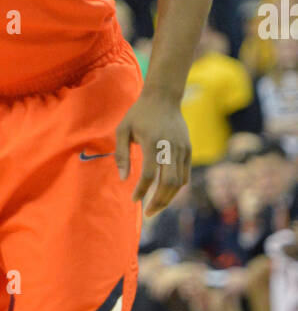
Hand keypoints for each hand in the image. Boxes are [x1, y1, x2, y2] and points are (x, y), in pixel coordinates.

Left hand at [115, 89, 190, 216]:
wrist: (164, 97)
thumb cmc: (139, 114)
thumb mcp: (123, 129)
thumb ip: (121, 154)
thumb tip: (124, 178)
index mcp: (152, 143)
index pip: (149, 174)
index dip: (141, 190)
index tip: (134, 200)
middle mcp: (170, 147)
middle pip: (168, 183)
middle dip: (158, 201)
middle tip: (148, 213)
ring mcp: (182, 149)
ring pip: (179, 182)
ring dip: (168, 198)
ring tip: (155, 207)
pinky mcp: (188, 150)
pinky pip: (185, 175)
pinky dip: (176, 188)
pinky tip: (165, 194)